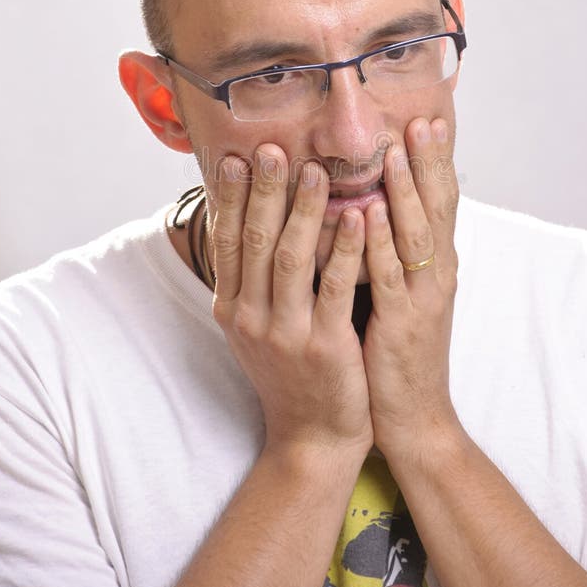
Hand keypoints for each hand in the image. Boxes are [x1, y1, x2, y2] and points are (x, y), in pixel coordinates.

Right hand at [211, 145, 372, 460]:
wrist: (312, 438)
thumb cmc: (289, 373)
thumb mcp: (257, 328)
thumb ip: (252, 279)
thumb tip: (248, 220)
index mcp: (232, 307)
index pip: (227, 240)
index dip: (230, 197)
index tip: (234, 157)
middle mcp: (250, 317)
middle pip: (254, 240)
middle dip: (263, 191)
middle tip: (272, 148)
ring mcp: (285, 333)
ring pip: (290, 258)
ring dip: (304, 210)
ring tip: (317, 170)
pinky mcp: (324, 346)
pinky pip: (334, 287)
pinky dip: (345, 248)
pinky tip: (360, 216)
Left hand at [362, 117, 459, 457]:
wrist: (415, 416)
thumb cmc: (400, 349)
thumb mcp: (405, 293)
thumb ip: (396, 251)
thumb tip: (376, 204)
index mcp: (437, 264)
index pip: (441, 201)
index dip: (436, 162)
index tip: (428, 119)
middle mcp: (437, 274)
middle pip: (439, 208)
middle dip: (430, 163)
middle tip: (424, 119)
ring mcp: (423, 298)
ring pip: (417, 235)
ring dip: (408, 191)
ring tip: (397, 150)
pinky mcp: (402, 324)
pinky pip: (390, 276)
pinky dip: (382, 242)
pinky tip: (372, 211)